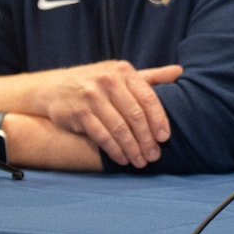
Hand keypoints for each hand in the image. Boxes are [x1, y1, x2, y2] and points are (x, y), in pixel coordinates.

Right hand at [35, 61, 181, 167]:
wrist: (54, 87)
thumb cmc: (96, 82)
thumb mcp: (121, 74)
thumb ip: (151, 76)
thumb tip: (180, 71)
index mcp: (124, 71)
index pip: (148, 97)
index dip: (159, 119)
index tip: (165, 138)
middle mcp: (108, 81)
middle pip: (135, 115)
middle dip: (147, 139)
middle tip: (154, 156)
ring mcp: (92, 97)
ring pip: (119, 128)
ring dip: (132, 148)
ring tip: (140, 162)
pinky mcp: (79, 113)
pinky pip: (101, 136)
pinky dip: (114, 150)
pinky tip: (122, 159)